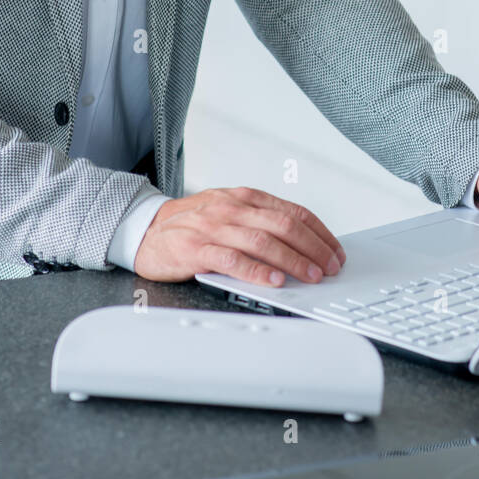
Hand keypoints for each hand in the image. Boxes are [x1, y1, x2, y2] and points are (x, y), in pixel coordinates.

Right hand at [133, 185, 346, 286]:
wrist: (143, 229)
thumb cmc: (190, 224)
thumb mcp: (228, 211)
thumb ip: (260, 222)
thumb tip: (302, 242)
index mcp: (245, 198)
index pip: (293, 211)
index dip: (320, 232)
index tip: (335, 251)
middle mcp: (232, 209)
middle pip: (284, 225)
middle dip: (314, 248)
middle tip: (331, 267)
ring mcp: (214, 228)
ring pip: (263, 241)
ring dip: (294, 260)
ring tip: (312, 276)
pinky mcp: (196, 249)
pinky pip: (232, 260)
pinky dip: (256, 270)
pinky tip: (274, 280)